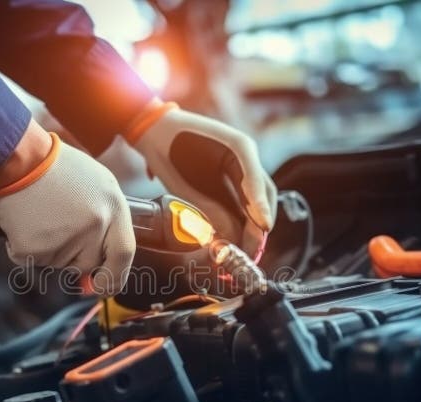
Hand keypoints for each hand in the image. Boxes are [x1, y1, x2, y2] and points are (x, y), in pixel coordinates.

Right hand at [0, 123, 134, 295]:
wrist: (18, 158)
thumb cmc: (57, 166)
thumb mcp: (99, 183)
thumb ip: (108, 217)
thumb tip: (105, 259)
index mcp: (113, 208)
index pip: (124, 254)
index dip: (115, 276)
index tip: (102, 284)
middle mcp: (93, 227)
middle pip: (88, 263)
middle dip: (75, 255)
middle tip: (59, 226)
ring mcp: (65, 240)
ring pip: (59, 263)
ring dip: (50, 248)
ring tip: (42, 215)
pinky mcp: (35, 249)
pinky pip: (32, 260)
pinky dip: (26, 247)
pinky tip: (26, 221)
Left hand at [129, 102, 277, 252]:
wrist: (156, 131)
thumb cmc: (164, 147)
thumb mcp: (180, 179)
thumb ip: (205, 205)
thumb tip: (227, 235)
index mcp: (238, 146)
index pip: (255, 180)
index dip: (260, 206)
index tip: (263, 227)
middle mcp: (245, 156)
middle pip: (263, 193)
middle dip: (260, 224)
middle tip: (253, 250)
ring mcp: (241, 167)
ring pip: (257, 201)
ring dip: (253, 226)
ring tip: (246, 251)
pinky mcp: (233, 179)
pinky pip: (243, 203)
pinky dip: (243, 222)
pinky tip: (238, 240)